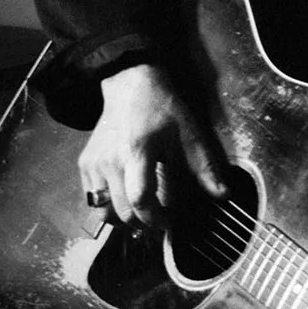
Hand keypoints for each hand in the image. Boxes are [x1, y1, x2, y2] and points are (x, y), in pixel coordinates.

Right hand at [78, 62, 226, 226]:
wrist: (130, 85)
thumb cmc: (161, 108)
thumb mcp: (189, 133)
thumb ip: (204, 167)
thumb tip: (222, 194)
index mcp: (138, 153)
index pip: (140, 199)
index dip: (155, 218)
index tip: (168, 222)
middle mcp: (111, 161)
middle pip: (121, 212)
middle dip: (142, 223)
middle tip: (158, 219)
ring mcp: (94, 164)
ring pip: (102, 211)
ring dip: (122, 219)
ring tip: (140, 213)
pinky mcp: (85, 164)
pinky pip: (92, 198)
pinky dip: (108, 206)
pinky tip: (125, 198)